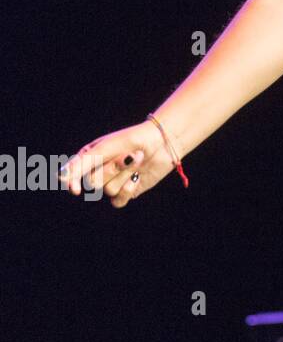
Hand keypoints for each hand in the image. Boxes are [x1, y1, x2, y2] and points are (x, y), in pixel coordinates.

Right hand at [59, 119, 174, 207]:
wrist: (162, 141)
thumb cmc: (131, 140)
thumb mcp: (104, 148)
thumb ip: (82, 163)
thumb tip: (61, 178)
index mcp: (87, 158)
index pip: (72, 175)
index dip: (73, 183)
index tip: (75, 189)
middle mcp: (97, 172)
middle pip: (93, 183)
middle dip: (112, 169)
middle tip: (128, 155)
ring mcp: (111, 183)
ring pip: (107, 190)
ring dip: (125, 174)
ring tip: (137, 159)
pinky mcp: (125, 192)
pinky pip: (118, 201)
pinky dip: (128, 190)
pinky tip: (136, 178)